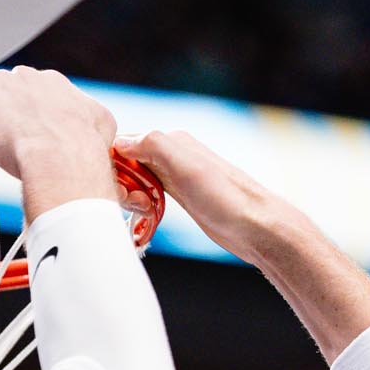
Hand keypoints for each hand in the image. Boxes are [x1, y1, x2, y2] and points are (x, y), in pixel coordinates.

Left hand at [0, 68, 117, 218]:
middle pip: (6, 94)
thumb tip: (91, 127)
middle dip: (6, 115)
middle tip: (12, 142)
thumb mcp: (101, 124)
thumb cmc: (82, 147)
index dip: (30, 116)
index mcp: (53, 82)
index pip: (33, 94)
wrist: (60, 157)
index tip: (30, 134)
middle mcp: (24, 76)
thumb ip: (89, 116)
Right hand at [117, 129, 283, 263]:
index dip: (112, 164)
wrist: (257, 228)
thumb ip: (154, 146)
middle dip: (120, 183)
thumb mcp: (187, 166)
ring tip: (141, 212)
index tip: (117, 187)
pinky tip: (144, 217)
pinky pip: (150, 194)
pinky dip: (141, 204)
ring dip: (130, 196)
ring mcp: (178, 177)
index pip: (125, 142)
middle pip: (128, 162)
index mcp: (173, 141)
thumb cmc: (226, 198)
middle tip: (132, 204)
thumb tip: (121, 142)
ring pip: (137, 180)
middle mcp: (174, 155)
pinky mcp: (183, 197)